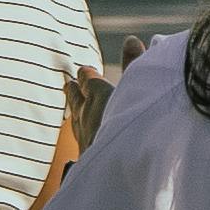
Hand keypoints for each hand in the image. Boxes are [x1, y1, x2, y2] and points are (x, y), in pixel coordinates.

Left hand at [65, 37, 147, 153]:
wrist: (118, 170)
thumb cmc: (134, 124)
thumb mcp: (138, 87)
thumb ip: (135, 63)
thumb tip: (130, 39)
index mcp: (97, 94)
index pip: (88, 80)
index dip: (87, 75)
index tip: (86, 71)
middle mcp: (86, 116)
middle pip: (77, 100)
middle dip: (75, 92)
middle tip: (70, 85)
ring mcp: (84, 140)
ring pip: (76, 121)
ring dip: (77, 112)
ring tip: (75, 109)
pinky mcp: (86, 161)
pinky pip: (81, 141)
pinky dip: (82, 134)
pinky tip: (83, 140)